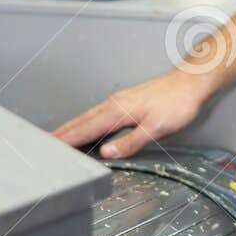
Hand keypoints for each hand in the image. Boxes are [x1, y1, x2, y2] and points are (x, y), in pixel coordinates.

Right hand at [51, 69, 211, 158]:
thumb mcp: (156, 128)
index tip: (49, 148)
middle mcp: (114, 104)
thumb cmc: (178, 103)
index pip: (85, 129)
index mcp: (117, 111)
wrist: (192, 82)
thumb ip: (130, 142)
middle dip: (61, 134)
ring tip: (57, 139)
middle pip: (81, 122)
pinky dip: (85, 123)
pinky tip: (87, 129)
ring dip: (71, 128)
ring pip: (88, 117)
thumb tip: (107, 152)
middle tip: (43, 145)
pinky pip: (98, 115)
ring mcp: (119, 102)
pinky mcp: (126, 102)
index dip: (66, 140)